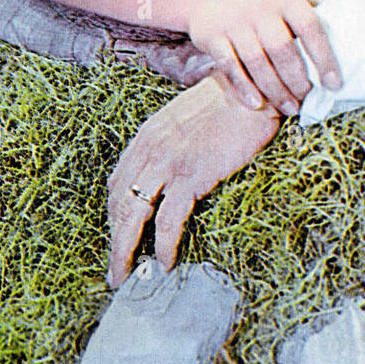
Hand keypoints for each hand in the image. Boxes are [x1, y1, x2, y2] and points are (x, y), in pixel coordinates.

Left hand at [106, 78, 279, 287]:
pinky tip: (164, 261)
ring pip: (133, 214)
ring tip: (125, 276)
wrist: (251, 87)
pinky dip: (164, 244)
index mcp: (147, 136)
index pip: (118, 182)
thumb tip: (174, 167)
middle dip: (113, 240)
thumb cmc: (228, 101)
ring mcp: (169, 163)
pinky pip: (169, 219)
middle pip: (119, 203)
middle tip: (114, 270)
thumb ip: (173, 140)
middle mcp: (149, 150)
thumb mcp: (187, 117)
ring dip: (125, 250)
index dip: (115, 214)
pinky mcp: (192, 175)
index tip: (118, 235)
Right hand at [186, 0, 340, 115]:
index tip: (334, 85)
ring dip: (275, 90)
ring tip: (289, 108)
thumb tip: (353, 33)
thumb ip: (313, 12)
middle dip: (297, 81)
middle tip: (306, 100)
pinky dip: (244, 88)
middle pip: (282, 50)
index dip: (324, 58)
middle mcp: (260, 8)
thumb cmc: (260, 2)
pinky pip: (230, 66)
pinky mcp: (212, 36)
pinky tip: (257, 104)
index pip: (310, 28)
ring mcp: (235, 22)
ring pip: (257, 62)